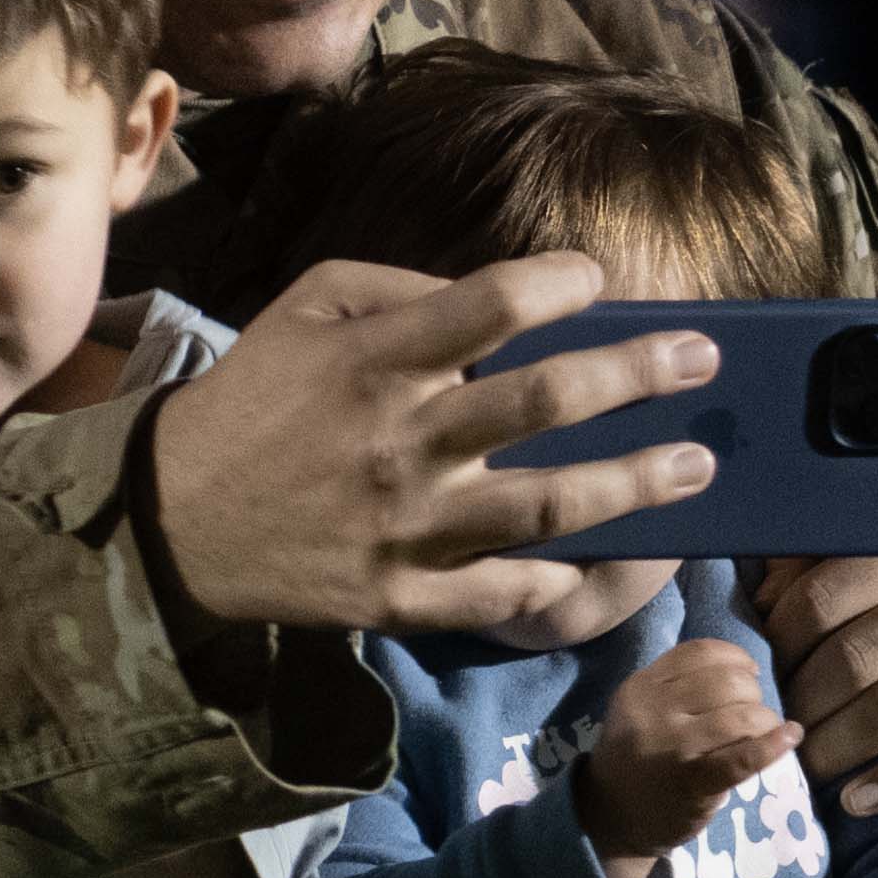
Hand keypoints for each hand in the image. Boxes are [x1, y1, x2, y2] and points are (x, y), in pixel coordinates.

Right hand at [131, 255, 724, 637]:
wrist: (174, 520)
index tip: (599, 280)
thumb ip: (403, 285)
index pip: (492, 304)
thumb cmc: (257, 396)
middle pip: (547, 402)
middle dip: (639, 375)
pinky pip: (503, 593)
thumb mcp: (310, 306)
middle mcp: (402, 440)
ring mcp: (407, 527)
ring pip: (549, 505)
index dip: (560, 284)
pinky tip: (609, 559)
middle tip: (703, 361)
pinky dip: (560, 577)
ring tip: (696, 466)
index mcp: (378, 359)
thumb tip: (502, 295)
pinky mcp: (401, 597)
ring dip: (636, 483)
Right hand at [571, 636, 796, 877]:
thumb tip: (744, 668)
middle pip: (726, 681)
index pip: (701, 652)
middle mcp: (654, 711)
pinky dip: (774, 744)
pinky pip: (743, 758)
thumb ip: (677, 683)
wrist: (610, 819)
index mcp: (642, 686)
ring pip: (739, 715)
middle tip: (752, 712)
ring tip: (765, 730)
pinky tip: (790, 736)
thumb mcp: (640, 709)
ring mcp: (673, 748)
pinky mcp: (693, 784)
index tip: (749, 675)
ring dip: (764, 719)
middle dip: (753, 692)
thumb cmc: (636, 760)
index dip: (736, 658)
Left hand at [748, 500, 877, 817]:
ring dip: (839, 746)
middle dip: (802, 700)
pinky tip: (858, 799)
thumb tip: (758, 596)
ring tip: (806, 765)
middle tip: (776, 722)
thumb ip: (834, 552)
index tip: (761, 665)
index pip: (827, 595)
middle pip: (857, 657)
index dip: (779, 638)